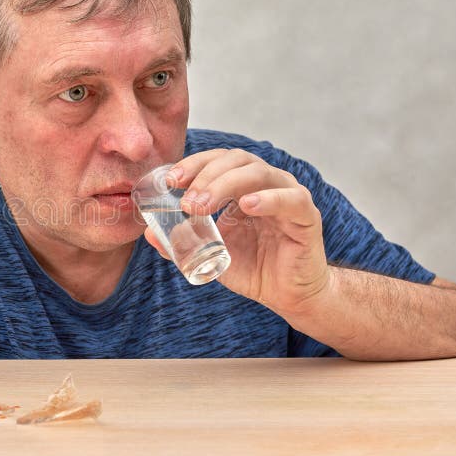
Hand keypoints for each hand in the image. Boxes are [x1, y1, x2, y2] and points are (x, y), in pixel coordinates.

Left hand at [144, 149, 330, 315]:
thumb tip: (149, 233)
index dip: (194, 165)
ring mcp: (288, 196)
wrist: (287, 295)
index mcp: (243, 185)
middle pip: (236, 160)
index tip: (170, 181)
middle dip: (206, 176)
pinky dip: (267, 199)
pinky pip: (290, 199)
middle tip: (186, 201)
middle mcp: (266, 183)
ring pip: (259, 173)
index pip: (217, 160)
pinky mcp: (306, 216)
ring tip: (203, 206)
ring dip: (226, 185)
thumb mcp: (210, 252)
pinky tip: (246, 206)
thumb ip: (182, 241)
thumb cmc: (253, 267)